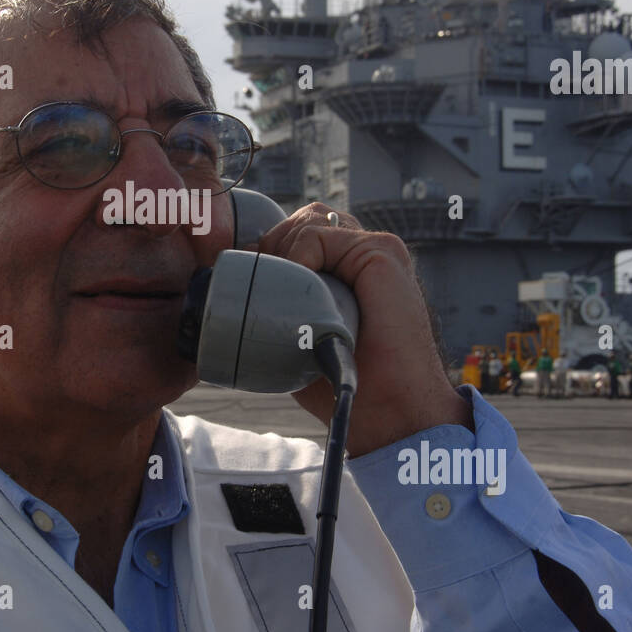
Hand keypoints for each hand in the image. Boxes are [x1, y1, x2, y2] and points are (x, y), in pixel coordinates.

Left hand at [256, 203, 472, 456]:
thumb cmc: (348, 384)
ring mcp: (375, 250)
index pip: (300, 234)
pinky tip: (297, 285)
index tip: (253, 283)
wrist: (392, 411)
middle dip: (271, 245)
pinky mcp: (381, 252)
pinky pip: (320, 234)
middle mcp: (365, 254)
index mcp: (351, 270)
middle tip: (261, 286)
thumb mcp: (303, 340)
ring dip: (281, 250)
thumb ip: (285, 312)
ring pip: (308, 222)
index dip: (271, 251)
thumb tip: (239, 303)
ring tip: (279, 291)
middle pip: (301, 221)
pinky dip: (297, 254)